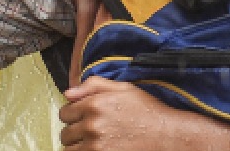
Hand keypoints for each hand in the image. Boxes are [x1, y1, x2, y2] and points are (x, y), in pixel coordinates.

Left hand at [60, 77, 206, 149]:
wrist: (165, 135)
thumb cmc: (147, 111)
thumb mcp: (124, 89)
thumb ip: (94, 85)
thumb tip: (69, 92)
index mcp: (95, 104)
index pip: (64, 113)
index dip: (73, 114)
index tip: (81, 117)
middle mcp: (92, 125)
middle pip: (65, 133)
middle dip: (75, 132)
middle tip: (90, 131)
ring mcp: (95, 145)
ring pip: (69, 149)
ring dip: (78, 146)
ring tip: (95, 142)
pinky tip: (99, 148)